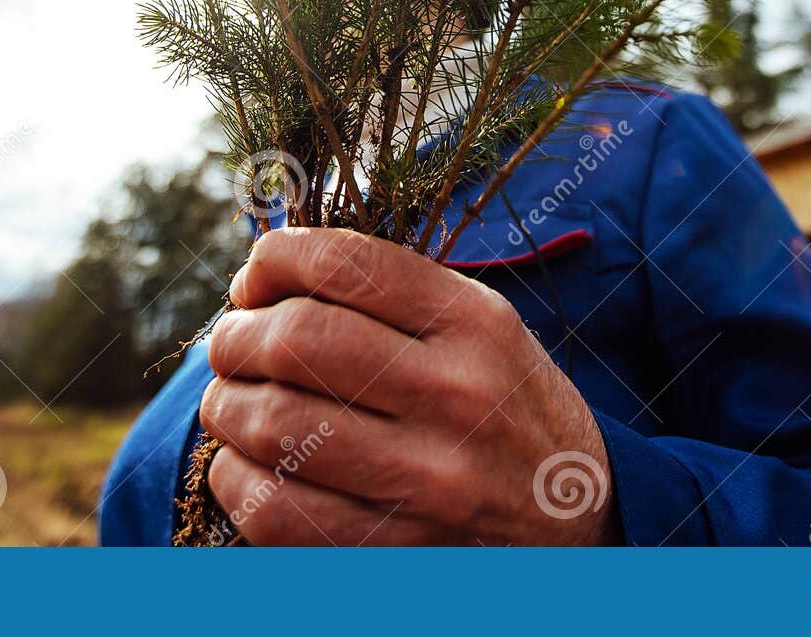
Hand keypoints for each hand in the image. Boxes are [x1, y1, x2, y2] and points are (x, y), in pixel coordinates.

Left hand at [199, 226, 620, 544]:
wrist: (584, 522)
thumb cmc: (508, 409)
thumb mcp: (484, 328)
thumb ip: (392, 293)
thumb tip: (266, 277)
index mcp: (475, 323)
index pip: (344, 263)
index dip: (273, 260)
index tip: (255, 280)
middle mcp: (456, 394)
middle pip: (298, 339)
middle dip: (237, 335)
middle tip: (230, 344)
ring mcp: (428, 479)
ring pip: (275, 423)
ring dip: (227, 405)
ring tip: (232, 402)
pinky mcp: (398, 549)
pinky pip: (276, 509)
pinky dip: (235, 479)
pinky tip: (245, 465)